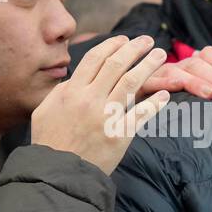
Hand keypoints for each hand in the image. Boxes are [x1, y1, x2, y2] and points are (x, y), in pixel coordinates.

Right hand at [32, 35, 169, 174]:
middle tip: (147, 41)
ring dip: (148, 66)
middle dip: (134, 49)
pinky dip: (155, 102)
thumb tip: (76, 78)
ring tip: (160, 55)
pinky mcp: (120, 134)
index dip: (112, 45)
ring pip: (131, 83)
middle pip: (116, 65)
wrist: (59, 172)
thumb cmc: (51, 142)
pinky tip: (165, 93)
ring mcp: (106, 116)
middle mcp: (89, 100)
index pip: (94, 59)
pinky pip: (142, 114)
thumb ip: (61, 92)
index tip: (124, 39)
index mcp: (71, 91)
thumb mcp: (46, 110)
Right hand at [140, 45, 211, 100]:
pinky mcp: (142, 87)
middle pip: (198, 64)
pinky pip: (153, 82)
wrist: (140, 110)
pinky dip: (166, 82)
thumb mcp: (200, 94)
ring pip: (178, 72)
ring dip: (196, 81)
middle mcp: (176, 66)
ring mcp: (158, 75)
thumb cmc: (179, 106)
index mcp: (192, 65)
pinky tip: (177, 86)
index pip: (210, 55)